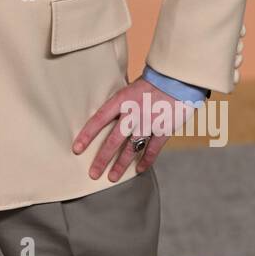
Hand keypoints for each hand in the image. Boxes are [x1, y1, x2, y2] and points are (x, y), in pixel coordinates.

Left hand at [71, 75, 193, 181]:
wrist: (177, 78)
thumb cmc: (153, 80)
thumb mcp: (131, 86)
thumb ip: (120, 101)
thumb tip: (107, 112)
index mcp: (122, 100)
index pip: (99, 119)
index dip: (87, 135)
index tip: (77, 149)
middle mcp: (133, 113)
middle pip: (113, 140)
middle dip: (102, 158)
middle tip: (93, 173)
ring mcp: (148, 122)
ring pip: (131, 148)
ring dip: (121, 164)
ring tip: (112, 177)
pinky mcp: (164, 129)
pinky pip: (153, 149)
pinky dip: (146, 160)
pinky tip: (139, 170)